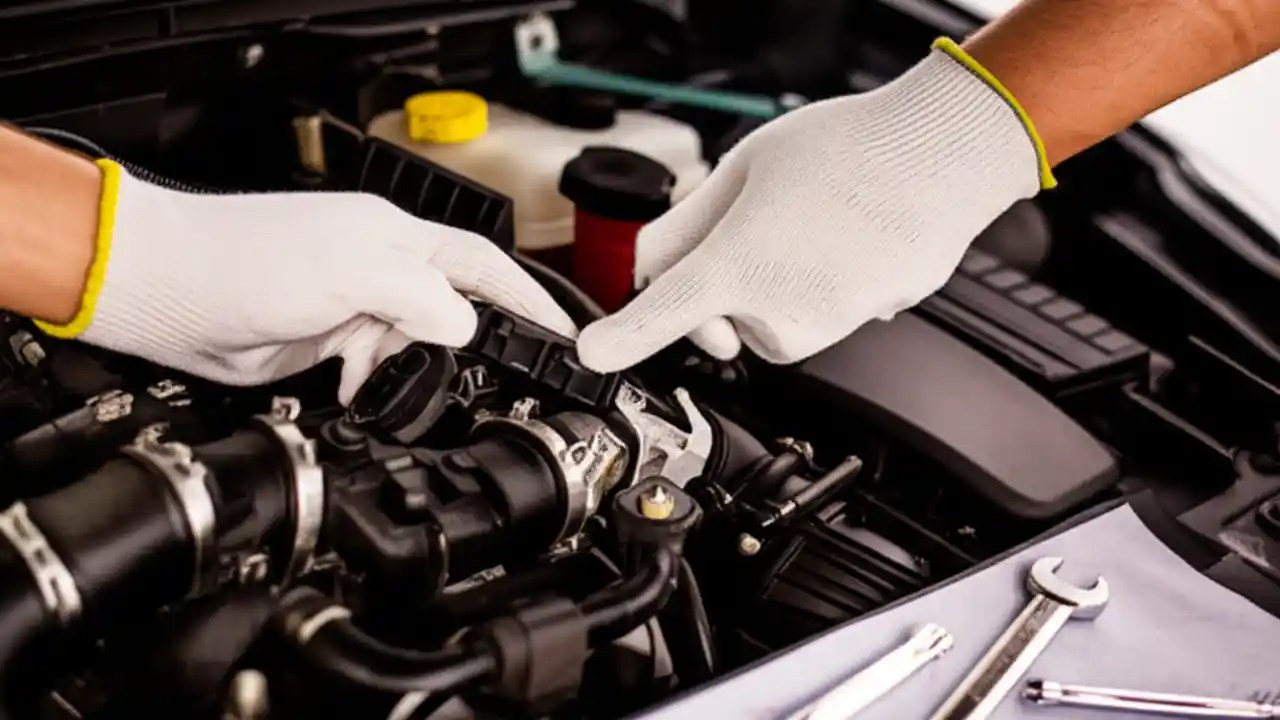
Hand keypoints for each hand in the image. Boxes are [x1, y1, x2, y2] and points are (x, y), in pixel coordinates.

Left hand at [39, 161, 575, 403]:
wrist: (168, 292)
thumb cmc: (244, 260)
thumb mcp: (353, 273)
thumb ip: (423, 299)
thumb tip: (464, 329)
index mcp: (398, 238)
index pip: (485, 267)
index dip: (528, 300)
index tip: (563, 333)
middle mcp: (380, 269)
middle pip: (452, 313)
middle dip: (458, 347)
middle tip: (460, 376)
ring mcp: (353, 305)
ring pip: (413, 347)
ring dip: (406, 370)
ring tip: (378, 378)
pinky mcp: (325, 340)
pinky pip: (374, 370)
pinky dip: (373, 385)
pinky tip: (356, 390)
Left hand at [577, 44, 1049, 372]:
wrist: (946, 155)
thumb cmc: (849, 150)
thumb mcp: (742, 166)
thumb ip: (688, 223)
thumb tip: (654, 261)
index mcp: (733, 268)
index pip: (658, 318)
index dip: (619, 341)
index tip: (594, 355)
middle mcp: (777, 313)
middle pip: (715, 315)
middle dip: (719, 281)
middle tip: (752, 220)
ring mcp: (825, 325)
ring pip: (768, 313)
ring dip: (773, 278)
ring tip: (811, 220)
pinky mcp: (863, 323)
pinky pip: (818, 307)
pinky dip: (820, 280)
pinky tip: (843, 237)